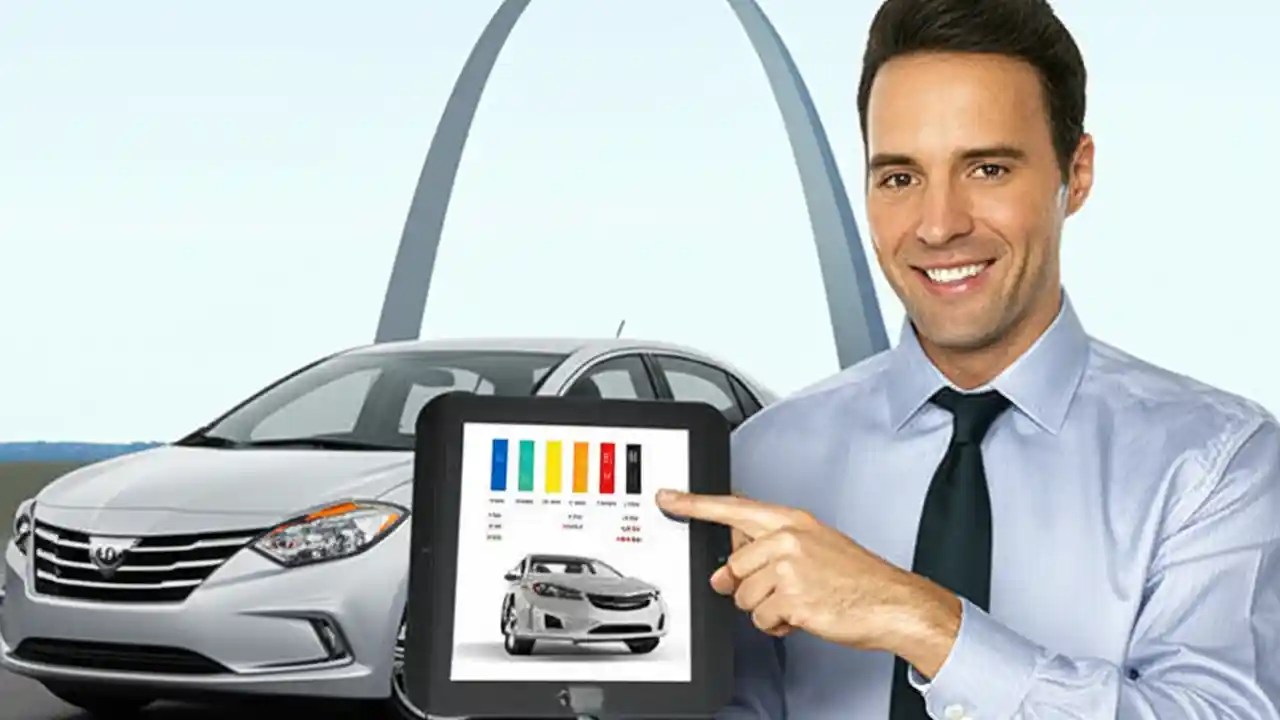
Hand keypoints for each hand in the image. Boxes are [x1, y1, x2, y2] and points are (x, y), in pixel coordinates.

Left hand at [655, 489, 961, 677]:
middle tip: (784, 589)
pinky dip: (777, 626)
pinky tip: (801, 616)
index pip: (732, 508)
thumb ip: (767, 550)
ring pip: (743, 597)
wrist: (891, 601)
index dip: (694, 504)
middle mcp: (787, 538)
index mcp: (791, 520)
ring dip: (766, 609)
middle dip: (751, 587)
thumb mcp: (813, 546)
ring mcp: (789, 567)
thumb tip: (726, 569)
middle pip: (734, 567)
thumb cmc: (856, 577)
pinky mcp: (792, 597)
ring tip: (799, 601)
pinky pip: (761, 619)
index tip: (668, 498)